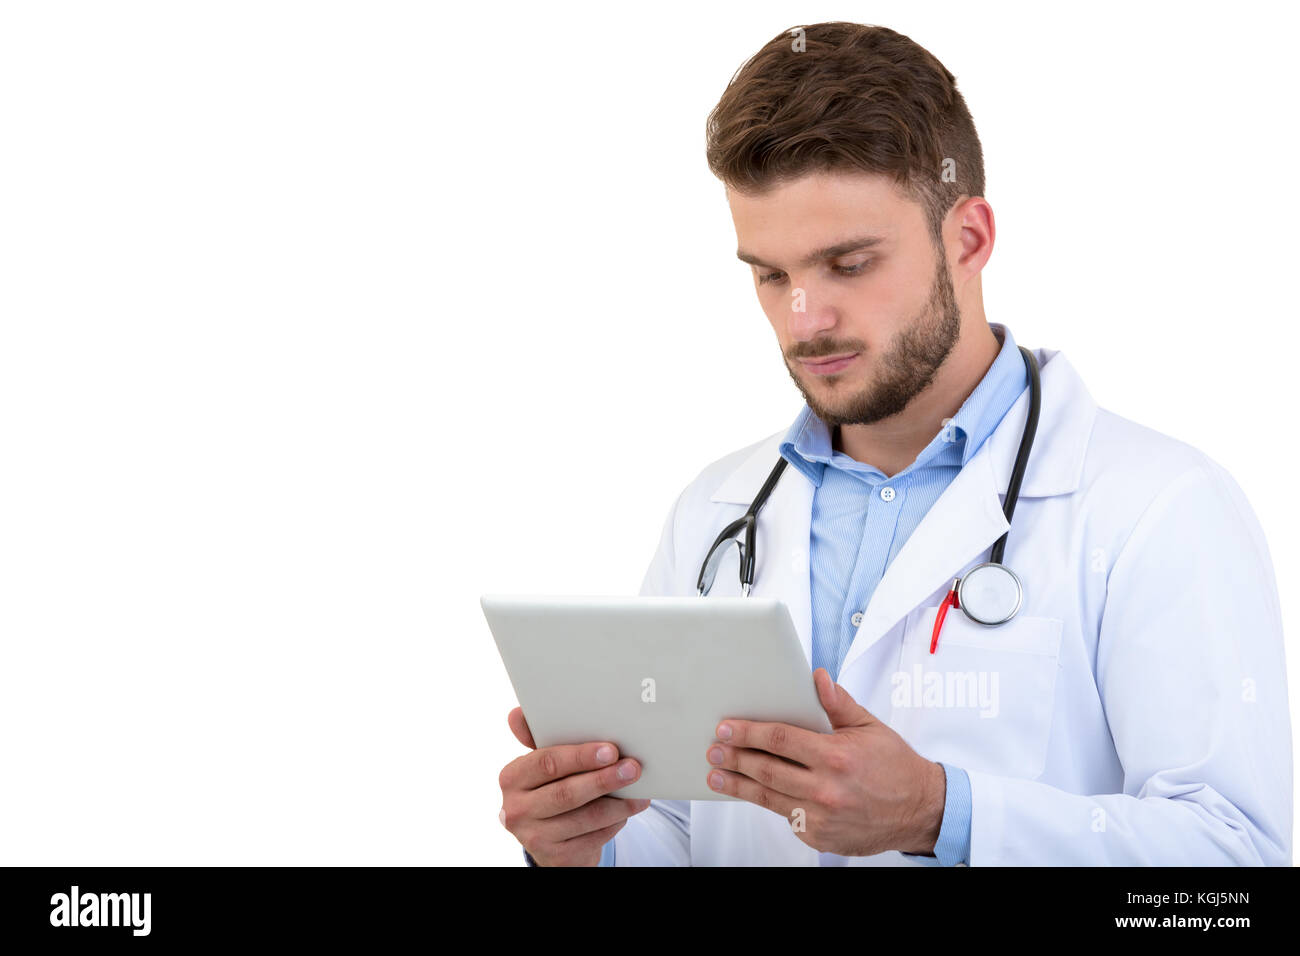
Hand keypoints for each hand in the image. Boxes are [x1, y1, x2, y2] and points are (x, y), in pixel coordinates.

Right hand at [499, 707, 650, 865]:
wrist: (550, 837)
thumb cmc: (552, 787)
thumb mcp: (544, 765)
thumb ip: (538, 739)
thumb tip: (517, 713)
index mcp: (511, 777)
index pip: (546, 762)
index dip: (580, 756)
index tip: (610, 750)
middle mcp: (516, 809)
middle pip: (566, 793)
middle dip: (604, 780)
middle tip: (633, 768)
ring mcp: (533, 837)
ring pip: (584, 818)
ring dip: (618, 805)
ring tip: (640, 794)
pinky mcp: (554, 858)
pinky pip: (592, 839)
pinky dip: (614, 824)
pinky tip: (626, 812)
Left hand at [704, 668, 945, 856]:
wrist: (920, 810)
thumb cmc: (895, 766)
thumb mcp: (869, 727)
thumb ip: (838, 703)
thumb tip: (815, 677)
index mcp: (836, 757)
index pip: (780, 740)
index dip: (749, 733)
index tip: (727, 728)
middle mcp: (827, 790)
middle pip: (767, 771)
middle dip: (735, 758)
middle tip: (713, 750)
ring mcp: (821, 818)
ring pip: (769, 798)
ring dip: (739, 785)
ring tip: (716, 774)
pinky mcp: (820, 837)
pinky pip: (786, 817)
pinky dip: (767, 803)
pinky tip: (750, 792)